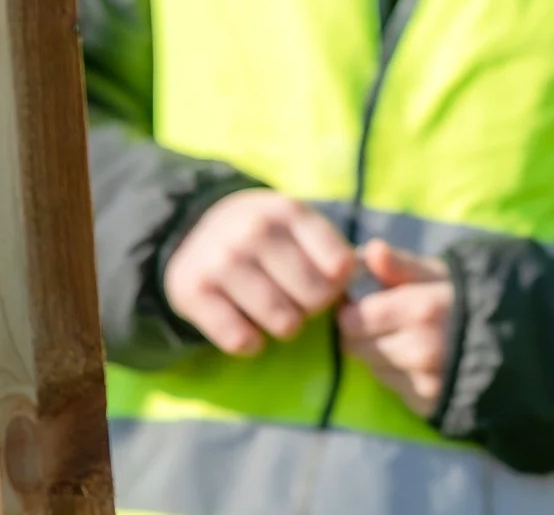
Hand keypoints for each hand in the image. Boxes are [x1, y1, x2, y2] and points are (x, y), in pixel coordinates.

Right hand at [163, 190, 353, 355]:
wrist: (192, 229)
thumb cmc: (264, 235)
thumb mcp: (297, 224)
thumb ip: (331, 249)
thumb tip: (361, 277)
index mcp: (287, 211)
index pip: (339, 265)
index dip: (339, 284)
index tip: (327, 282)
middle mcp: (254, 231)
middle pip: (315, 297)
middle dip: (313, 306)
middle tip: (298, 299)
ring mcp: (222, 261)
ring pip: (283, 323)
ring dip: (285, 326)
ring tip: (276, 311)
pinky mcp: (193, 292)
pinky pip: (241, 340)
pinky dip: (251, 342)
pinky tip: (248, 326)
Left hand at [337, 240, 454, 413]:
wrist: (514, 344)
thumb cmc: (471, 299)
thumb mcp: (442, 273)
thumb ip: (402, 264)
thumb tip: (371, 250)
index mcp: (421, 308)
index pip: (355, 318)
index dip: (351, 310)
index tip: (361, 304)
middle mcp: (419, 348)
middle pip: (356, 346)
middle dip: (362, 333)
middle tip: (381, 322)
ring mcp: (424, 381)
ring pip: (371, 366)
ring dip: (378, 354)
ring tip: (404, 340)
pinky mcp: (427, 404)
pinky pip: (391, 386)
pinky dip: (395, 374)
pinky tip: (416, 361)